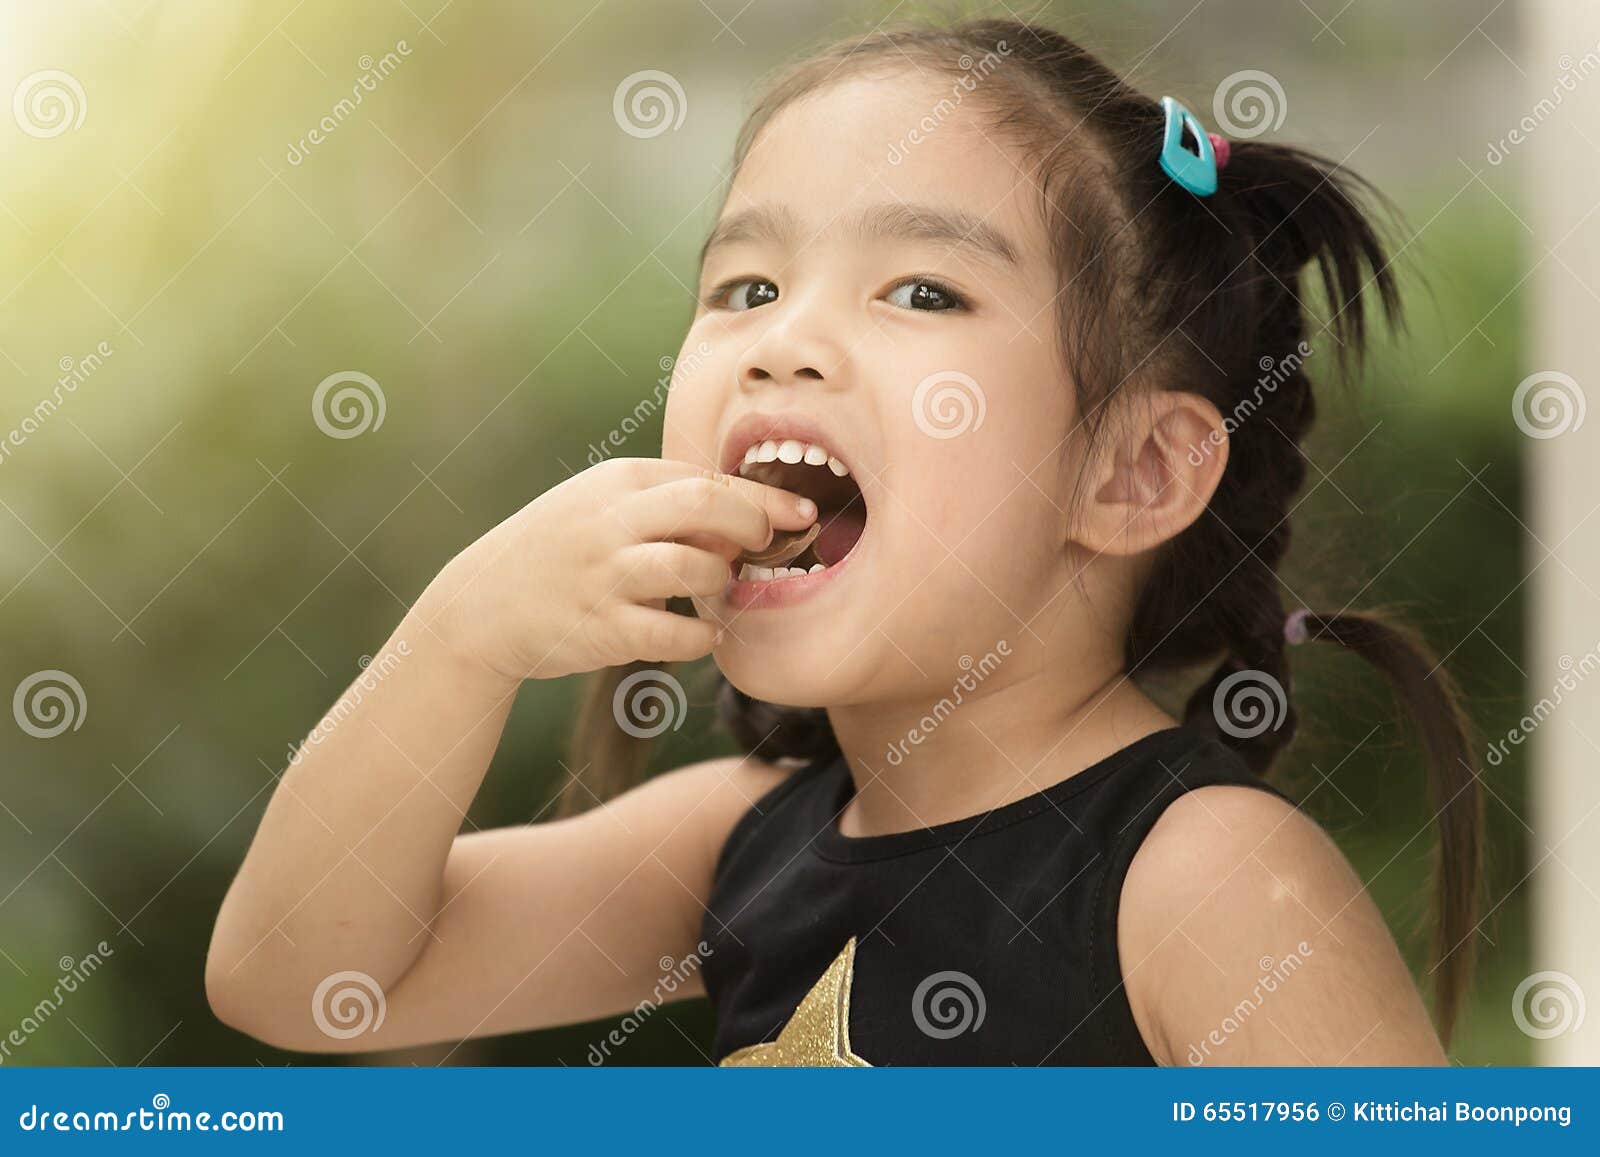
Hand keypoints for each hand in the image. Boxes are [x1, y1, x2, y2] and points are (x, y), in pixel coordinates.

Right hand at [413, 457, 816, 681]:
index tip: (799, 512)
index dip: (761, 496)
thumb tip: (743, 523)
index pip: (705, 478)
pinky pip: (675, 633)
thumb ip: (663, 505)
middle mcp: (611, 521)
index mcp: (618, 483)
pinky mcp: (600, 627)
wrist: (480, 607)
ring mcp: (604, 574)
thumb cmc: (557, 553)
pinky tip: (703, 634)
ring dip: (723, 581)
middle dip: (753, 524)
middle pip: (705, 506)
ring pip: (694, 567)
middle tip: (766, 546)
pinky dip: (702, 636)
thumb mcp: (599, 507)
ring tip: (719, 591)